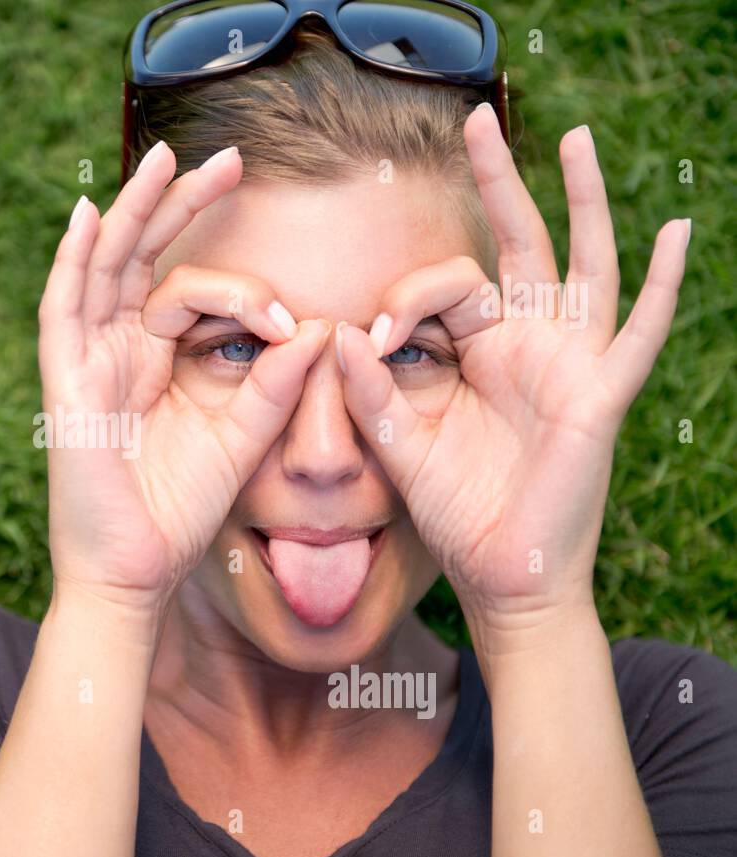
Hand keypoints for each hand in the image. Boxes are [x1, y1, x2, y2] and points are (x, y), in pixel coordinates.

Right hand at [37, 142, 329, 616]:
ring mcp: (89, 364)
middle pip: (145, 259)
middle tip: (229, 158)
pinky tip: (91, 216)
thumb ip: (277, 386)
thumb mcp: (242, 438)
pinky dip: (72, 263)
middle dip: (181, 206)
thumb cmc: (181, 513)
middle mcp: (120, 353)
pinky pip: (63, 312)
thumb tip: (323, 329)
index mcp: (158, 363)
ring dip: (132, 214)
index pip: (193, 293)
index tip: (293, 318)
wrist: (136, 574)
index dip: (245, 291)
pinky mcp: (66, 385)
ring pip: (105, 269)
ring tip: (161, 159)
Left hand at [335, 105, 690, 650]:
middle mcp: (525, 346)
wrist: (502, 576)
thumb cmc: (456, 513)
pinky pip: (640, 333)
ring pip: (581, 266)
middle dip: (498, 184)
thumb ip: (369, 394)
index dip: (405, 300)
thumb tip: (337, 333)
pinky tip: (677, 234)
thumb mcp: (402, 447)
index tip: (369, 339)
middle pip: (516, 246)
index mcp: (476, 353)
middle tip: (474, 122)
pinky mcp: (600, 395)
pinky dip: (663, 286)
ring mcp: (568, 365)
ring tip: (577, 141)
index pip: (446, 289)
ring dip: (581, 204)